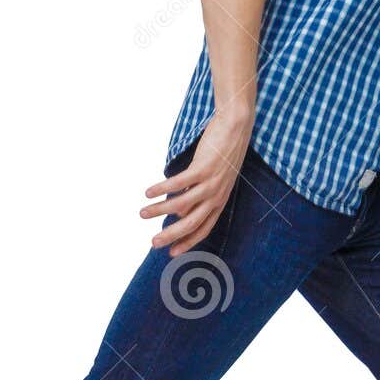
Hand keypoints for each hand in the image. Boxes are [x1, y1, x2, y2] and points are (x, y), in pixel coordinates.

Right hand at [141, 108, 253, 257]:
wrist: (237, 125)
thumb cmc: (223, 151)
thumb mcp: (215, 178)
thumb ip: (198, 195)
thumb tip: (179, 211)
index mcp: (220, 200)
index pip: (204, 228)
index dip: (187, 241)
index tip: (171, 253)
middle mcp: (216, 195)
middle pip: (192, 222)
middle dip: (172, 235)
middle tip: (153, 243)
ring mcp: (211, 181)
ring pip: (182, 204)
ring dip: (160, 210)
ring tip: (142, 213)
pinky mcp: (204, 167)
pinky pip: (179, 183)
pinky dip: (162, 188)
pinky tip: (148, 192)